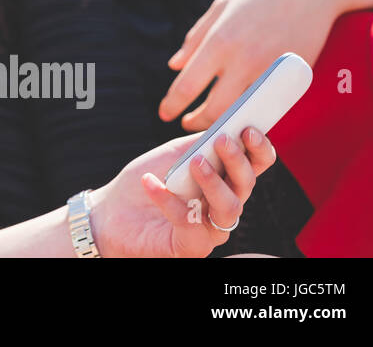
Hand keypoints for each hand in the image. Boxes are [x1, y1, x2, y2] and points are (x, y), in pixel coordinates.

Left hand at [89, 127, 276, 256]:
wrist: (113, 210)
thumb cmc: (148, 177)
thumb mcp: (174, 154)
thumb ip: (200, 142)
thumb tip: (227, 125)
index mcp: (225, 179)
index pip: (255, 165)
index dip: (259, 148)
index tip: (248, 128)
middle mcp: (223, 205)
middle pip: (246, 185)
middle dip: (237, 161)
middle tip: (221, 140)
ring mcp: (211, 229)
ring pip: (230, 208)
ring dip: (214, 181)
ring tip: (194, 162)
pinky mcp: (191, 246)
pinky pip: (190, 225)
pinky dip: (169, 200)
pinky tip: (150, 182)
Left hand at [159, 0, 348, 129]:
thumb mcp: (219, 9)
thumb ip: (195, 40)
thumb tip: (174, 66)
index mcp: (219, 41)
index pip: (187, 85)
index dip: (173, 105)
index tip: (165, 114)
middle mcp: (244, 60)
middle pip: (215, 108)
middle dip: (198, 123)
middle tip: (187, 125)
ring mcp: (271, 71)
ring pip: (244, 112)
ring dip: (226, 123)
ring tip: (213, 125)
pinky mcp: (294, 76)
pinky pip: (270, 105)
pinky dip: (254, 113)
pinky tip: (242, 113)